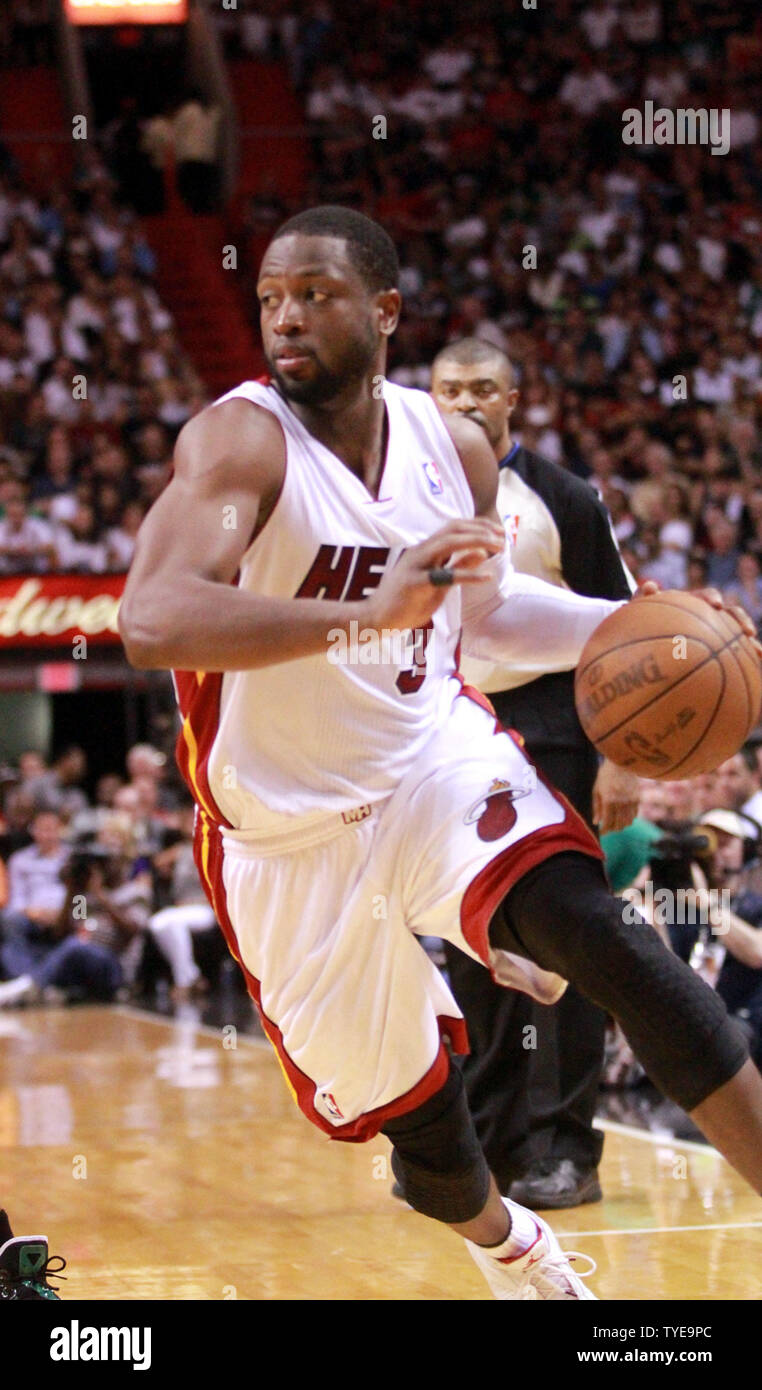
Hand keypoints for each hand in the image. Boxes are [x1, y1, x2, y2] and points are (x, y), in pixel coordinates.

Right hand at [364, 518, 503, 631]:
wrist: (375, 618)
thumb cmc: (405, 602)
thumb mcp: (436, 583)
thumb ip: (456, 567)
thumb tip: (479, 554)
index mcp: (424, 549)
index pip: (453, 527)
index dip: (478, 525)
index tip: (498, 531)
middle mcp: (420, 552)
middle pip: (453, 529)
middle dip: (481, 529)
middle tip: (503, 537)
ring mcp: (416, 566)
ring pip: (448, 543)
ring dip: (477, 541)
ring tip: (498, 547)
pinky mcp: (415, 584)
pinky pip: (445, 576)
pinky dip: (468, 574)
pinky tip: (487, 576)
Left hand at [592, 758, 639, 833]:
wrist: (622, 762)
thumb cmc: (605, 775)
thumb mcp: (596, 790)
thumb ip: (596, 807)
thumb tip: (596, 823)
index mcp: (609, 800)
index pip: (607, 822)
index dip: (604, 830)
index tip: (601, 833)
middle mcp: (621, 802)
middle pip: (618, 825)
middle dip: (612, 830)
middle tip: (607, 830)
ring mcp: (630, 801)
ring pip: (627, 822)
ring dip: (620, 826)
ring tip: (615, 825)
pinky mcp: (637, 798)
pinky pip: (634, 815)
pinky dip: (628, 819)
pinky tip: (623, 818)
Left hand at [634, 582, 761, 657]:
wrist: (650, 633)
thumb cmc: (646, 620)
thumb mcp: (640, 610)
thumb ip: (643, 598)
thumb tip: (648, 586)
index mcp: (692, 603)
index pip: (706, 596)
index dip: (711, 599)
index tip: (714, 605)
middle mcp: (708, 615)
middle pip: (730, 613)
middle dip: (740, 620)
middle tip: (746, 630)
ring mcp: (715, 631)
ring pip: (737, 634)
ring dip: (748, 641)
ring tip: (757, 652)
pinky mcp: (717, 648)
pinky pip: (733, 654)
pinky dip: (743, 660)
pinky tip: (753, 669)